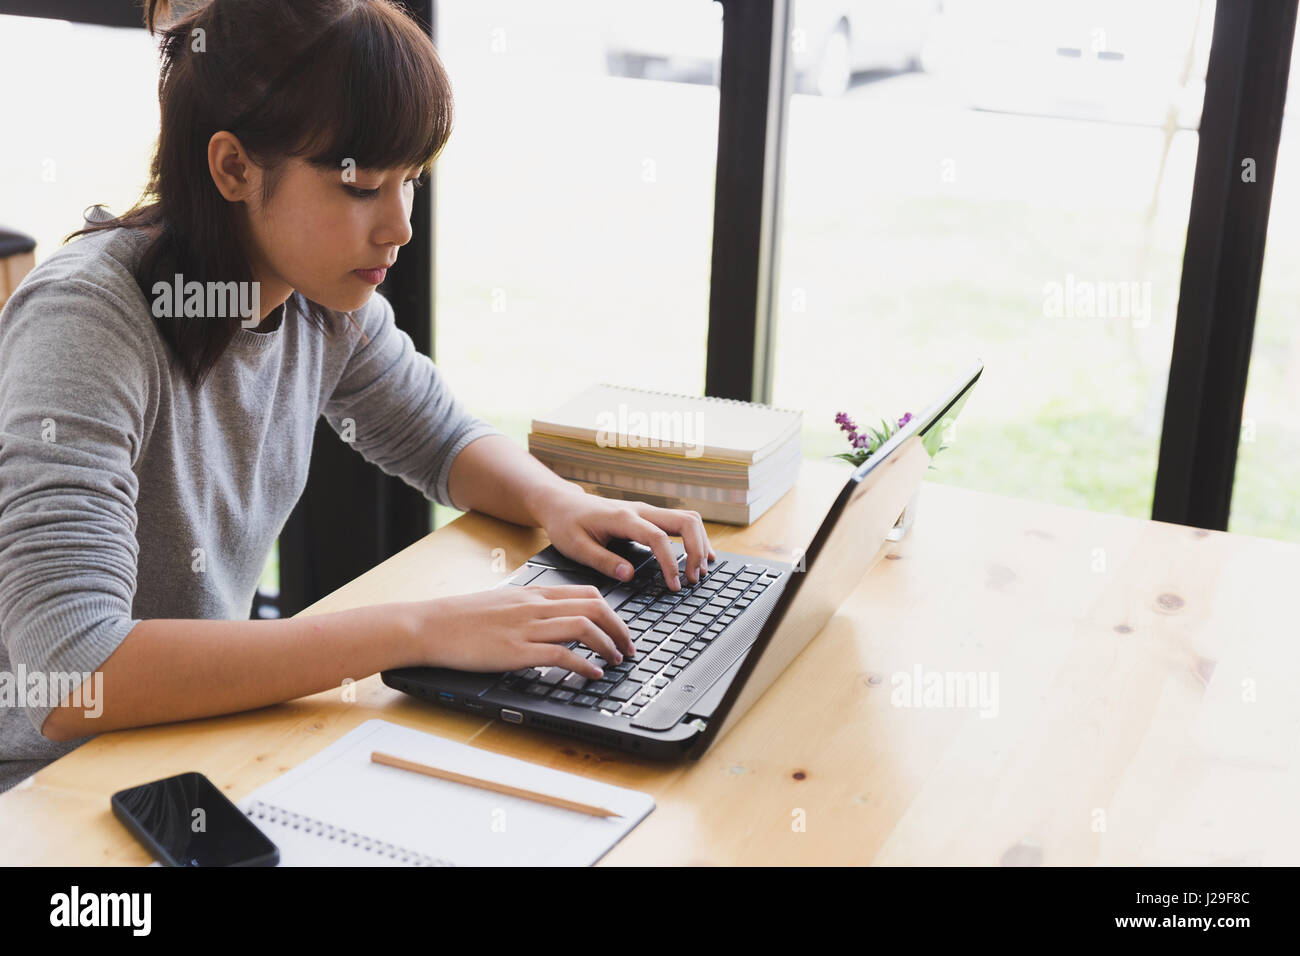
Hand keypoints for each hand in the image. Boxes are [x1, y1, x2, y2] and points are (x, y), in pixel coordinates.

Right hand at [418, 586, 635, 678]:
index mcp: (533, 593)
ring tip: (616, 660)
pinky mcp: (516, 650)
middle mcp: (535, 606)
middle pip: (595, 607)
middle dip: (620, 629)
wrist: (430, 625)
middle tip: (629, 648)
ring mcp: (526, 627)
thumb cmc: (461, 618)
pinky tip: (592, 675)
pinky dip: (584, 665)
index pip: (587, 593)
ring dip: (608, 645)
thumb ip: (529, 608)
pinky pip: (561, 655)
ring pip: (584, 627)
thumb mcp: (503, 603)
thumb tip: (552, 620)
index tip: (620, 629)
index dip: (612, 612)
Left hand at [532, 487, 716, 590]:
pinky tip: (699, 556)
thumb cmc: (567, 524)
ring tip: (700, 571)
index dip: (671, 563)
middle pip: (685, 521)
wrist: (563, 503)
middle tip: (694, 579)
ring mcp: (647, 511)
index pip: (658, 538)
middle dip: (696, 550)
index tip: (675, 585)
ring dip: (700, 543)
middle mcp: (640, 510)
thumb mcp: (576, 547)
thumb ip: (603, 561)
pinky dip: (695, 538)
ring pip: (688, 518)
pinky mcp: (649, 516)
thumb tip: (628, 576)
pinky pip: (681, 521)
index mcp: (622, 518)